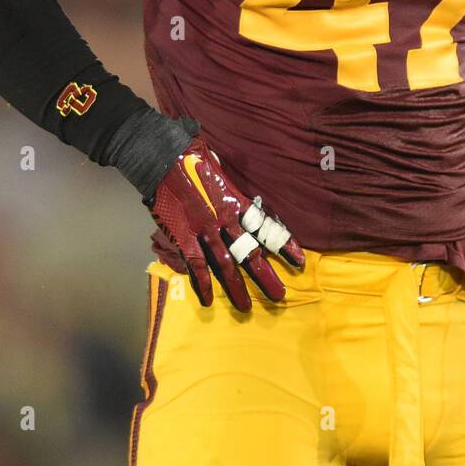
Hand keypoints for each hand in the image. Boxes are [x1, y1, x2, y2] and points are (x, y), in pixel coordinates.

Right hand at [145, 137, 304, 310]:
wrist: (164, 158)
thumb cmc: (194, 159)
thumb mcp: (222, 172)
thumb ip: (232, 190)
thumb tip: (240, 198)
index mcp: (237, 203)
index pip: (266, 228)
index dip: (284, 245)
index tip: (300, 261)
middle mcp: (225, 219)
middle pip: (250, 252)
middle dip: (265, 276)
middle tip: (279, 296)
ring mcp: (204, 230)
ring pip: (225, 265)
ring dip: (236, 288)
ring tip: (247, 308)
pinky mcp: (183, 236)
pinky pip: (195, 264)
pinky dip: (201, 283)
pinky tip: (207, 300)